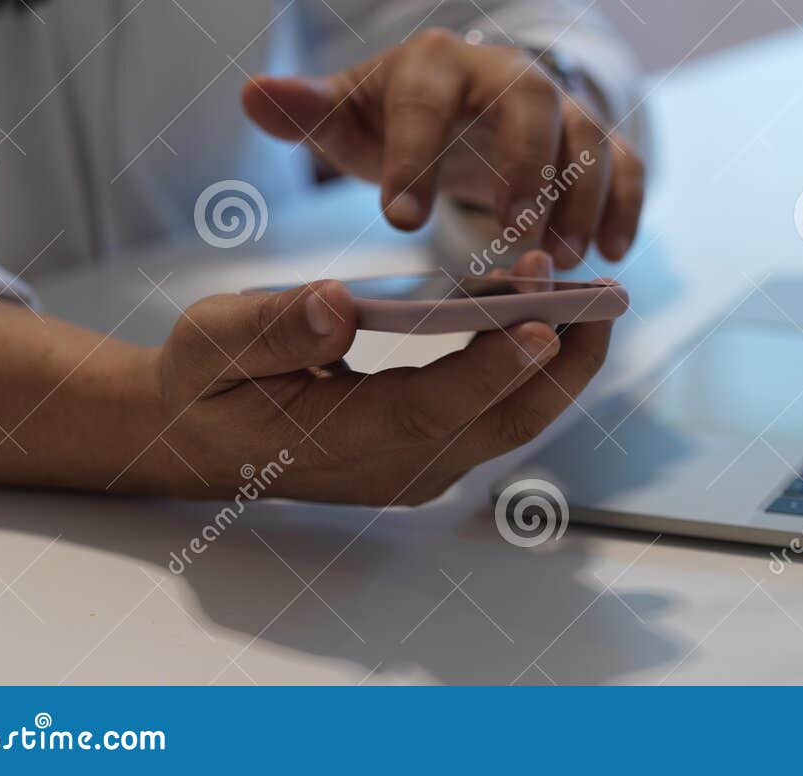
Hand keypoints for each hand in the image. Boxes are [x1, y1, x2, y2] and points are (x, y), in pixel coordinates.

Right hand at [155, 251, 608, 504]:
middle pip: (504, 420)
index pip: (433, 408)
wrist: (198, 439)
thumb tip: (337, 304)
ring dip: (560, 357)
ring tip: (592, 288)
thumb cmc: (204, 385)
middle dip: (562, 357)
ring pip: (515, 416)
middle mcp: (399, 465)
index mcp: (342, 442)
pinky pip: (503, 408)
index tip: (546, 323)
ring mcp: (425, 463)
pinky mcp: (437, 448)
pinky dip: (536, 362)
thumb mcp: (210, 344)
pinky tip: (553, 307)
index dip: (492, 367)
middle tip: (604, 292)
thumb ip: (272, 327)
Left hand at [241, 30, 645, 268]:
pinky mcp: (593, 141)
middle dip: (527, 168)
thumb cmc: (391, 120)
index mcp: (434, 65)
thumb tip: (253, 95)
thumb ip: (307, 114)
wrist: (457, 111)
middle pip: (532, 103)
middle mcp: (506, 75)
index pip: (426, 102)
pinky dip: (626, 206)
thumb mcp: (345, 118)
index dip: (415, 157)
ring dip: (579, 200)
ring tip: (557, 262)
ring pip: (588, 137)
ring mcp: (558, 106)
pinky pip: (626, 164)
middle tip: (511, 236)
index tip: (399, 221)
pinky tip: (611, 257)